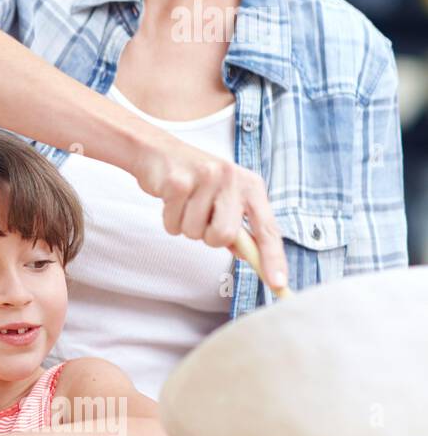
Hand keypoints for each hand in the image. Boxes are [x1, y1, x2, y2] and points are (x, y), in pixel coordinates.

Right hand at [133, 133, 287, 289]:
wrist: (157, 152)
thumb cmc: (194, 179)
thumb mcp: (223, 197)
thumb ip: (237, 225)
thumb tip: (247, 254)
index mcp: (250, 186)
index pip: (267, 229)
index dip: (273, 258)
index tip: (278, 283)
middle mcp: (232, 179)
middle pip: (224, 236)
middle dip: (207, 237)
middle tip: (199, 217)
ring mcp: (206, 178)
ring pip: (195, 233)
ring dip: (184, 226)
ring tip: (183, 204)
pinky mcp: (178, 182)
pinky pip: (173, 224)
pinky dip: (168, 219)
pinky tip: (169, 200)